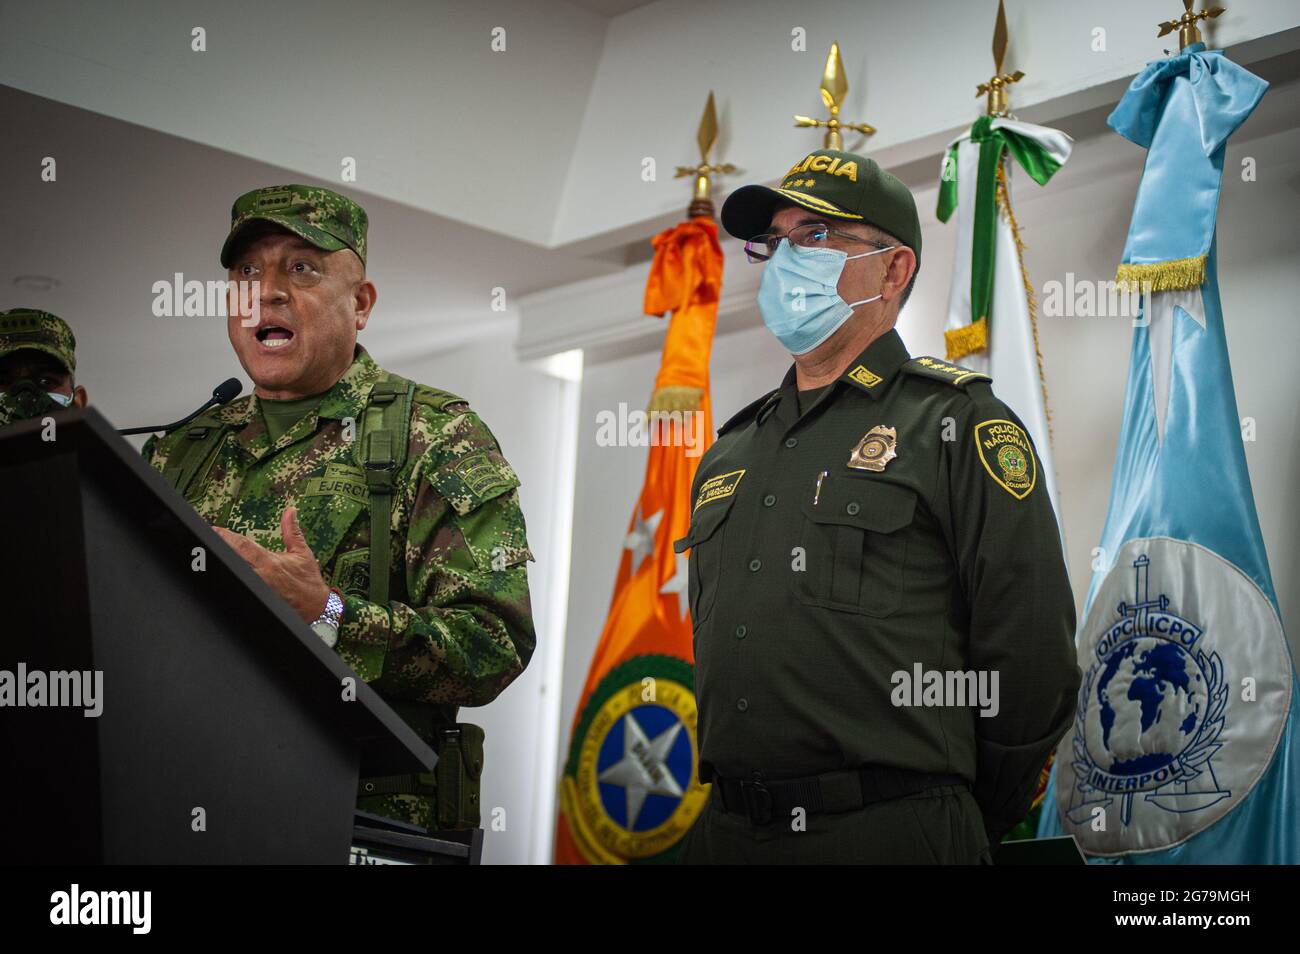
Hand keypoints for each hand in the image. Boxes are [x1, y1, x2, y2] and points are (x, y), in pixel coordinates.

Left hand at [214, 507, 330, 623]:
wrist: (316, 607)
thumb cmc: (308, 581)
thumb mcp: (302, 552)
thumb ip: (291, 531)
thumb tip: (290, 512)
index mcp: (270, 563)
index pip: (243, 546)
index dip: (226, 537)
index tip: (214, 530)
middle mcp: (261, 577)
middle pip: (232, 562)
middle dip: (220, 552)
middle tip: (207, 544)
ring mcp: (257, 590)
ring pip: (234, 577)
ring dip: (224, 568)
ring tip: (209, 560)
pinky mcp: (257, 600)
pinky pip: (240, 592)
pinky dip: (231, 585)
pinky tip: (223, 580)